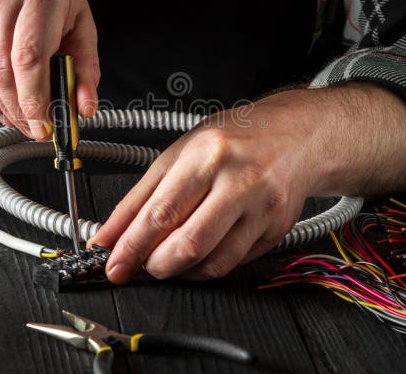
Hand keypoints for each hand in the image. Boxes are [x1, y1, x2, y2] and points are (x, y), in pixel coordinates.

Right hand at [0, 0, 98, 137]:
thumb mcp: (78, 19)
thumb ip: (85, 65)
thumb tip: (84, 107)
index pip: (30, 55)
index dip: (34, 97)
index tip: (43, 124)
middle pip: (2, 68)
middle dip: (19, 107)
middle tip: (33, 126)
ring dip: (1, 104)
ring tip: (18, 115)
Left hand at [90, 85, 405, 282]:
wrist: (297, 135)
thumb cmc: (235, 138)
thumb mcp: (180, 152)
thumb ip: (141, 195)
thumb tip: (108, 234)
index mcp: (206, 154)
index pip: (159, 210)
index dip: (130, 244)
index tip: (112, 263)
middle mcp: (236, 179)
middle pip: (187, 241)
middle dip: (153, 264)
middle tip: (136, 267)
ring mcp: (260, 206)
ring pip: (212, 260)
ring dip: (178, 271)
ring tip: (162, 263)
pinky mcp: (275, 228)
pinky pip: (233, 263)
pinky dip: (204, 270)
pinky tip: (192, 261)